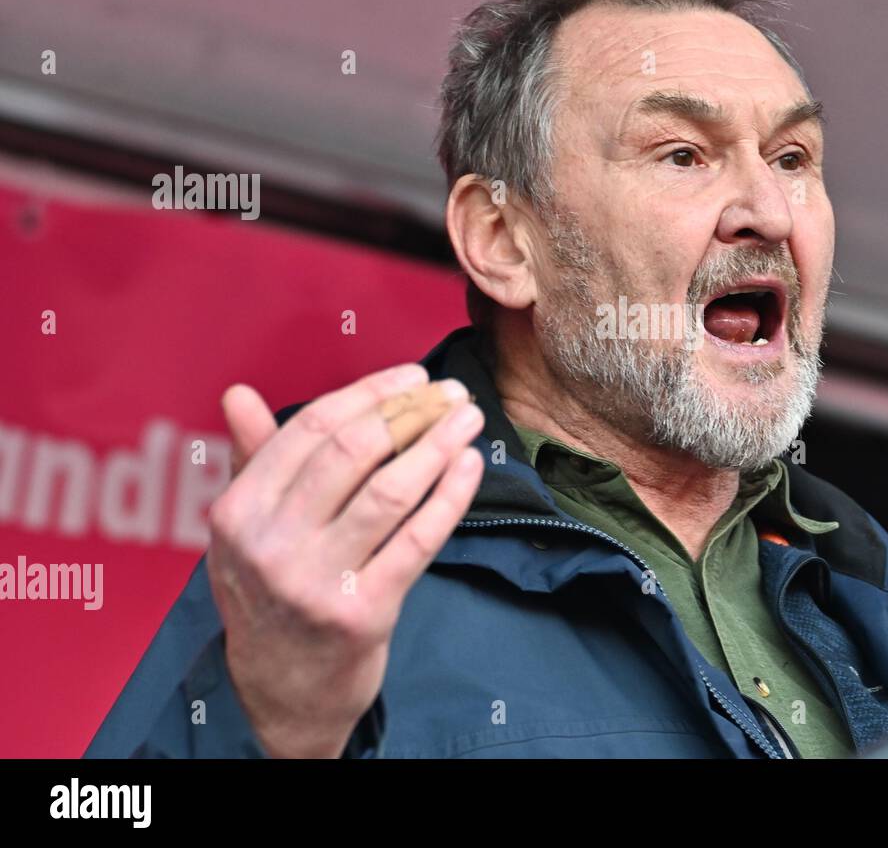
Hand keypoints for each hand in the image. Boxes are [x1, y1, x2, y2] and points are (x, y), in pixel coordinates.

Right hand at [209, 363, 483, 757]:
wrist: (282, 691)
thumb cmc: (271, 595)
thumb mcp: (245, 531)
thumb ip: (251, 460)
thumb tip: (240, 395)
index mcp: (238, 512)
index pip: (310, 430)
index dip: (369, 394)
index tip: (412, 376)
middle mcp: (270, 544)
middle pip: (353, 453)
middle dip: (412, 412)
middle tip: (451, 394)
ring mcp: (316, 580)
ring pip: (390, 491)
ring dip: (438, 445)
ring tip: (469, 420)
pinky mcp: (363, 611)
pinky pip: (418, 539)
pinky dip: (450, 496)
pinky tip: (470, 466)